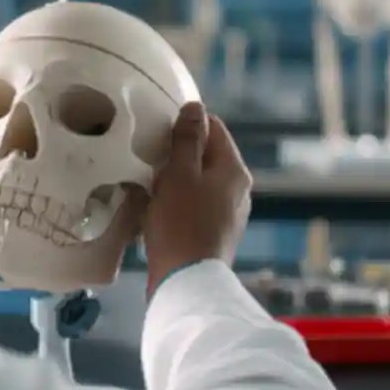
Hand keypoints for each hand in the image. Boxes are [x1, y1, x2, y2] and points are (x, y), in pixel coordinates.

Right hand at [143, 102, 252, 295]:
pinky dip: (180, 201)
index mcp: (234, 170)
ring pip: (201, 181)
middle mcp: (239, 190)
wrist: (186, 281)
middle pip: (208, 155)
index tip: (159, 131)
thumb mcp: (179, 174)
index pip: (214, 128)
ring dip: (177, 179)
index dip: (186, 124)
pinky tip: (160, 209)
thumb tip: (196, 108)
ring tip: (151, 184)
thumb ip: (187, 139)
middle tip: (150, 158)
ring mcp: (230, 214)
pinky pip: (197, 205)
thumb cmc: (181, 223)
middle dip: (180, 153)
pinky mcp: (217, 234)